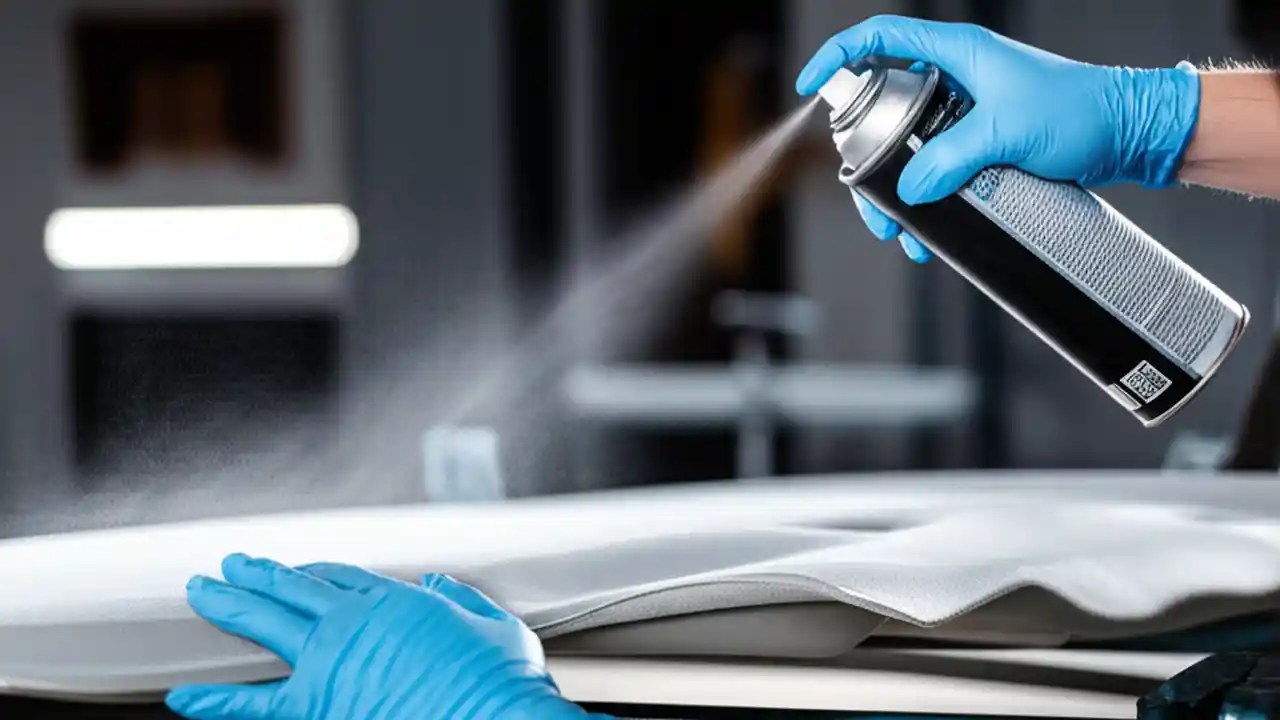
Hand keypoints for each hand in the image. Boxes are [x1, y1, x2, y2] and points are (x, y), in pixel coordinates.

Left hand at [166, 554, 602, 719]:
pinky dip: (217, 700)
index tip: (297, 571)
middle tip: (232, 564)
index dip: (314, 572)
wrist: (493, 718)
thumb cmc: (500, 682)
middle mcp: (356, 622)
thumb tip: (439, 586)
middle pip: (293, 588)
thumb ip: (461, 602)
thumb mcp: (495, 626)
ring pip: (266, 621)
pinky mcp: (317, 704)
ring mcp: (330, 662)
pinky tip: (184, 698)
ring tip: (201, 590)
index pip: (341, 577)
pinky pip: (254, 702)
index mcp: (397, 601)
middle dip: (259, 573)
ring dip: (229, 603)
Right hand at [797, 15, 1199, 260]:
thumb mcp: (1007, 132)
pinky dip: (929, 199)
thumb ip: (952, 158)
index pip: (881, 38)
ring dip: (898, 190)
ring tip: (899, 230)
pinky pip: (939, 169)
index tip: (811, 86)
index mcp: (958, 54)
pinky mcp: (982, 143)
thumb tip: (912, 188)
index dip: (839, 56)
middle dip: (867, 156)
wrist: (1130, 134)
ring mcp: (968, 112)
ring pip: (909, 148)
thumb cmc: (1082, 111)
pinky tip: (929, 233)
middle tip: (865, 195)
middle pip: (886, 109)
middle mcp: (957, 79)